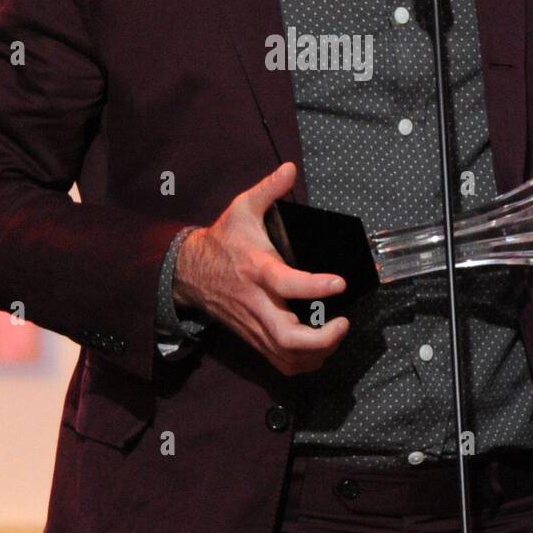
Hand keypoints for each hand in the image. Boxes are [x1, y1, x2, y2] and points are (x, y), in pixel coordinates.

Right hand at [173, 161, 350, 375]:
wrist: (189, 272)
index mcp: (257, 269)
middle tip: (344, 323)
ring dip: (317, 354)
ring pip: (286, 356)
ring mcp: (254, 325)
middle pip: (287, 336)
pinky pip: (280, 363)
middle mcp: (256, 302)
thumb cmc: (222, 240)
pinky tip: (320, 350)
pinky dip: (303, 363)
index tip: (340, 283)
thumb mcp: (242, 208)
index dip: (315, 287)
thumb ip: (269, 189)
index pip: (286, 284)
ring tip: (337, 334)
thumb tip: (290, 169)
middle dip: (322, 339)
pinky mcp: (253, 338)